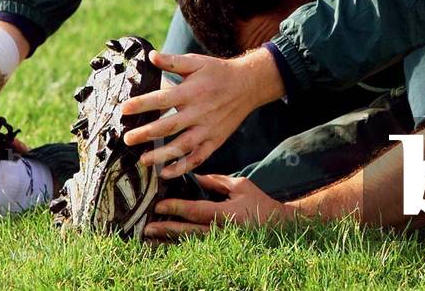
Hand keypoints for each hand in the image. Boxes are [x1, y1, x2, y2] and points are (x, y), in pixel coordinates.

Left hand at [121, 48, 284, 177]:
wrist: (249, 85)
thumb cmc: (218, 72)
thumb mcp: (197, 62)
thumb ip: (173, 61)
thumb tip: (150, 56)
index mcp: (193, 91)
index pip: (163, 99)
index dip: (143, 104)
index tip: (124, 109)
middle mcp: (200, 112)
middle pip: (170, 126)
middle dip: (146, 134)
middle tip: (127, 139)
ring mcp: (209, 129)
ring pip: (183, 146)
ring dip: (162, 155)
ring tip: (143, 160)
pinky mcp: (215, 140)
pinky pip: (198, 158)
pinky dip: (183, 167)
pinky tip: (166, 173)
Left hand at [144, 175, 286, 239]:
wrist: (277, 225)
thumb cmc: (258, 202)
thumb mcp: (240, 186)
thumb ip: (216, 182)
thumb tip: (194, 177)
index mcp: (228, 214)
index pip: (197, 211)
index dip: (177, 208)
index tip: (160, 205)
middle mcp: (222, 231)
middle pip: (189, 232)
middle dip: (167, 229)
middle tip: (147, 227)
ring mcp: (220, 243)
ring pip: (189, 243)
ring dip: (168, 240)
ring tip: (150, 237)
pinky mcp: (219, 248)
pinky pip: (195, 247)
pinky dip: (179, 245)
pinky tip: (165, 243)